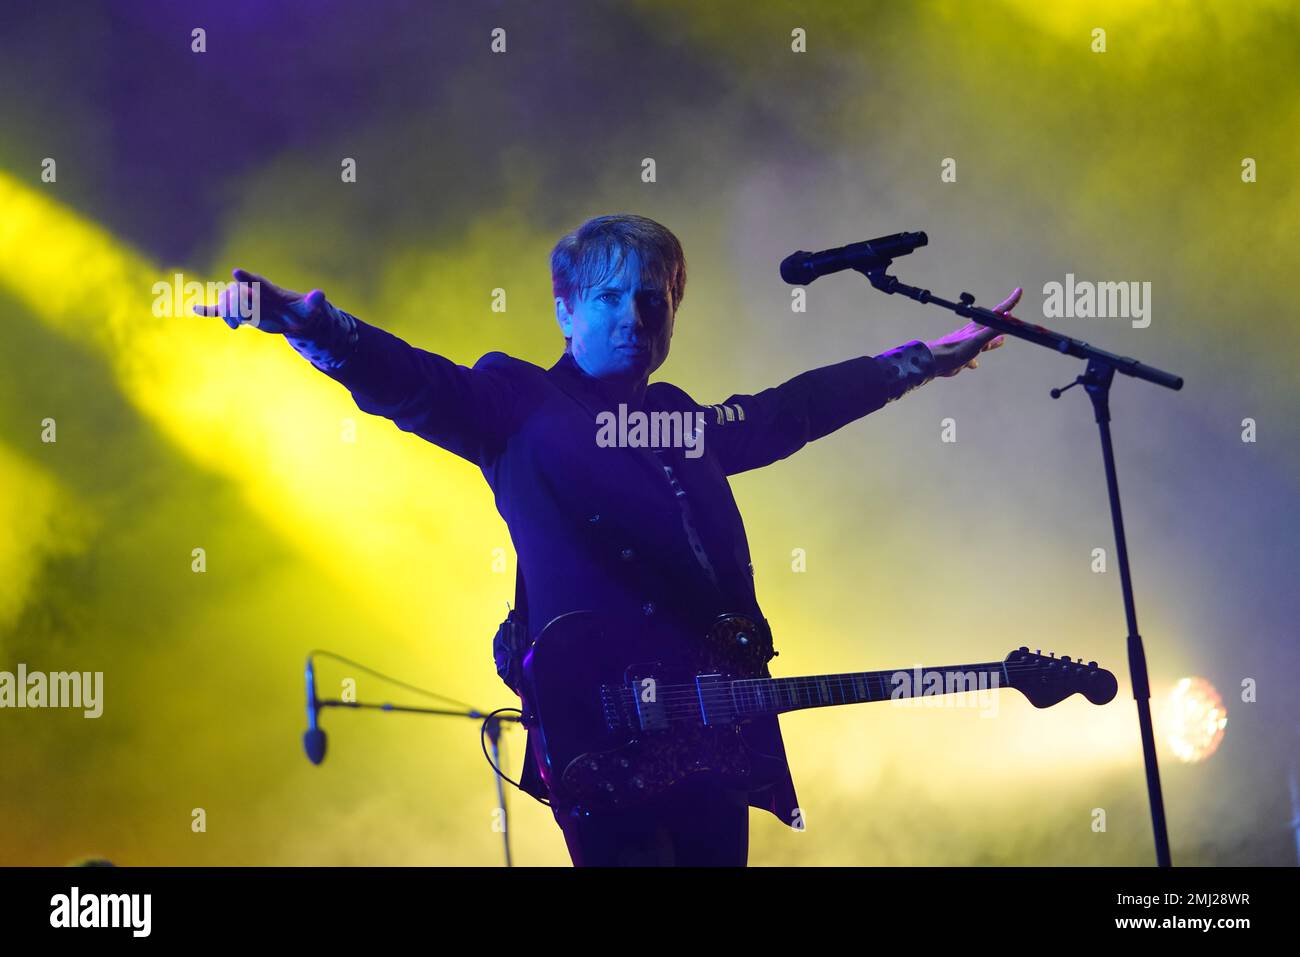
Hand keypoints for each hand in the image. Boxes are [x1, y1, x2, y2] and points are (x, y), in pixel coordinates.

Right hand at [192, 268, 330, 335]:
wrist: (292, 317)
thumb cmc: (302, 311)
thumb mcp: (308, 308)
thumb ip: (312, 301)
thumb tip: (321, 295)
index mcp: (268, 290)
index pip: (256, 282)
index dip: (246, 278)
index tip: (236, 271)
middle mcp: (253, 292)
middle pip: (237, 294)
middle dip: (237, 304)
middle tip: (243, 318)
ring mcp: (245, 302)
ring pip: (227, 302)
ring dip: (228, 313)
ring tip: (235, 326)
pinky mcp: (240, 313)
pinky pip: (221, 310)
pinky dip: (209, 310)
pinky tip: (195, 309)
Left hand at [925, 286, 1019, 376]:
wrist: (934, 360)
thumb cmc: (956, 348)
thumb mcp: (979, 339)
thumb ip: (994, 329)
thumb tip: (1009, 318)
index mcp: (978, 327)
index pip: (998, 313)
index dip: (1010, 303)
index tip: (1018, 292)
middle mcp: (973, 334)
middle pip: (992, 327)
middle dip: (1002, 323)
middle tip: (1011, 318)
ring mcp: (967, 345)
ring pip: (983, 342)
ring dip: (992, 342)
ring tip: (1001, 342)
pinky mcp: (961, 357)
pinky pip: (971, 358)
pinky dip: (975, 361)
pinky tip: (975, 365)